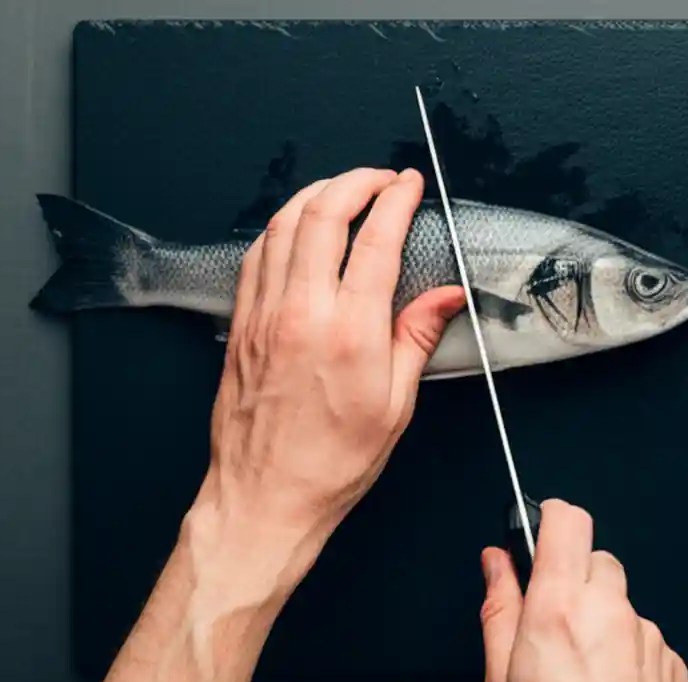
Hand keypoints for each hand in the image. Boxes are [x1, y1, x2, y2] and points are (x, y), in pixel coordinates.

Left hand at [189, 168, 465, 569]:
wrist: (264, 497)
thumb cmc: (332, 463)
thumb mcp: (395, 405)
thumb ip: (417, 336)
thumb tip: (447, 293)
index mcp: (350, 333)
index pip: (375, 240)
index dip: (397, 200)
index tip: (410, 183)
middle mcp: (302, 313)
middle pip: (323, 215)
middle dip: (356, 181)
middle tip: (381, 178)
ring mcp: (264, 315)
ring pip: (282, 225)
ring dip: (315, 195)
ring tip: (342, 189)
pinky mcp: (240, 325)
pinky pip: (256, 255)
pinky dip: (280, 227)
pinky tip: (297, 227)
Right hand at [480, 500, 687, 681]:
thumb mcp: (501, 678)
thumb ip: (499, 607)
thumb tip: (495, 565)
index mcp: (561, 607)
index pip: (567, 520)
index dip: (551, 516)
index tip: (539, 527)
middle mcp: (609, 611)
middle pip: (596, 559)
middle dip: (574, 577)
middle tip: (553, 618)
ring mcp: (646, 634)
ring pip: (621, 599)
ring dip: (602, 617)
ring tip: (580, 667)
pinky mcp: (669, 658)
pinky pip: (643, 634)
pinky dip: (626, 650)